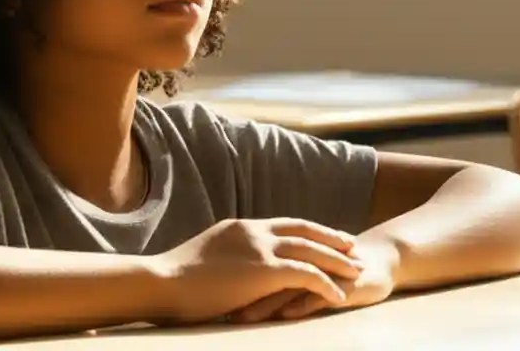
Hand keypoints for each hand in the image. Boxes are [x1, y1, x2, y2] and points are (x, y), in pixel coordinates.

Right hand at [150, 218, 366, 324]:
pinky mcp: (264, 271)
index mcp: (241, 227)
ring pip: (311, 251)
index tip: (327, 235)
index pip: (284, 224)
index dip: (309, 230)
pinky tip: (339, 296)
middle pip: (304, 231)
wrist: (162, 281)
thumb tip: (227, 268)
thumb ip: (224, 257)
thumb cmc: (173, 279)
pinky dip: (326, 284)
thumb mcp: (205, 257)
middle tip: (353, 246)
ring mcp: (261, 249)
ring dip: (337, 261)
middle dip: (331, 238)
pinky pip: (307, 276)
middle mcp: (255, 231)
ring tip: (358, 271)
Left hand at [228, 237, 399, 323]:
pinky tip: (286, 314)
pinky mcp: (342, 283)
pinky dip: (301, 303)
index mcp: (284, 249)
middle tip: (212, 307)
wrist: (378, 261)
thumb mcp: (296, 267)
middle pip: (262, 273)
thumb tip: (230, 286)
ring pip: (289, 284)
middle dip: (237, 290)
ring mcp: (321, 268)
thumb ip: (268, 271)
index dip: (224, 275)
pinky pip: (319, 293)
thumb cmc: (332, 267)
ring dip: (265, 301)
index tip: (198, 290)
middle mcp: (299, 256)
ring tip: (242, 316)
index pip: (248, 261)